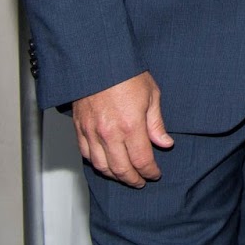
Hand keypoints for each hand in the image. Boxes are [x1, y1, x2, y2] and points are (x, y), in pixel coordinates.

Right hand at [72, 71, 172, 187]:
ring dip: (115, 176)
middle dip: (133, 179)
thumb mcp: (152, 96)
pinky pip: (86, 155)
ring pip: (102, 166)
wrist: (99, 62)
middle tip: (142, 181)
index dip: (150, 171)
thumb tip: (165, 144)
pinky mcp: (79, 129)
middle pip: (121, 169)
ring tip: (125, 176)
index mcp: (131, 126)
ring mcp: (92, 133)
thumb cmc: (127, 74)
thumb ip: (156, 124)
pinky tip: (106, 165)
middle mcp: (109, 134)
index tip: (156, 174)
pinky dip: (97, 164)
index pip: (142, 160)